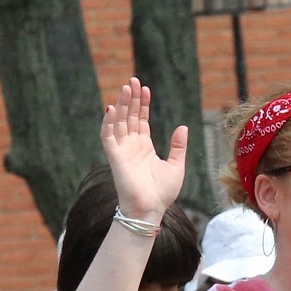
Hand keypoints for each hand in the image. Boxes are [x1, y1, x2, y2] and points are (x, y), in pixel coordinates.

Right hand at [101, 78, 186, 222]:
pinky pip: (108, 137)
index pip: (141, 119)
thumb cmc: (163, 193)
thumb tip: (183, 127)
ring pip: (119, 122)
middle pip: (129, 116)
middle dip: (131, 98)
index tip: (145, 89)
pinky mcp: (115, 157)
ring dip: (122, 105)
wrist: (151, 209)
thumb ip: (178, 146)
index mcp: (145, 146)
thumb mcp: (176, 166)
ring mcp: (122, 150)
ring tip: (126, 88)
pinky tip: (112, 109)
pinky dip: (108, 123)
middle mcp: (132, 145)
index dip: (143, 104)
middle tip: (133, 80)